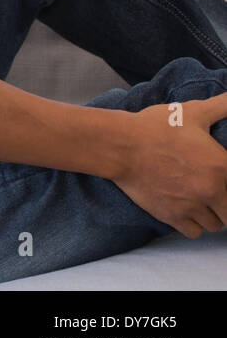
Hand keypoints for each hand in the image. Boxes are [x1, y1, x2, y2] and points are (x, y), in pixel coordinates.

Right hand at [109, 94, 226, 237]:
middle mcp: (211, 191)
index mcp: (222, 167)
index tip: (222, 180)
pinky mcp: (171, 216)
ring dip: (212, 215)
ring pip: (216, 225)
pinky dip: (194, 224)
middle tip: (215, 192)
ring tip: (203, 202)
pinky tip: (187, 210)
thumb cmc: (155, 127)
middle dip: (225, 204)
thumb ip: (222, 105)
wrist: (121, 145)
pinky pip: (195, 232)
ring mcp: (191, 206)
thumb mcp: (192, 112)